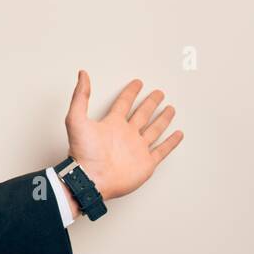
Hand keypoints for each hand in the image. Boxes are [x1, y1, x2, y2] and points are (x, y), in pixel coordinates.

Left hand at [62, 72, 182, 207]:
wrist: (90, 179)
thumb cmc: (82, 153)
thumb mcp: (76, 119)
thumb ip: (80, 96)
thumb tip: (82, 74)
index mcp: (112, 124)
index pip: (123, 103)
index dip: (130, 92)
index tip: (137, 82)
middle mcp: (126, 135)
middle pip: (142, 114)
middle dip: (150, 103)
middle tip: (158, 93)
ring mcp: (136, 149)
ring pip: (154, 130)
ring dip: (162, 119)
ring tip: (170, 109)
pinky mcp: (145, 163)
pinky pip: (161, 150)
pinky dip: (171, 143)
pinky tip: (177, 134)